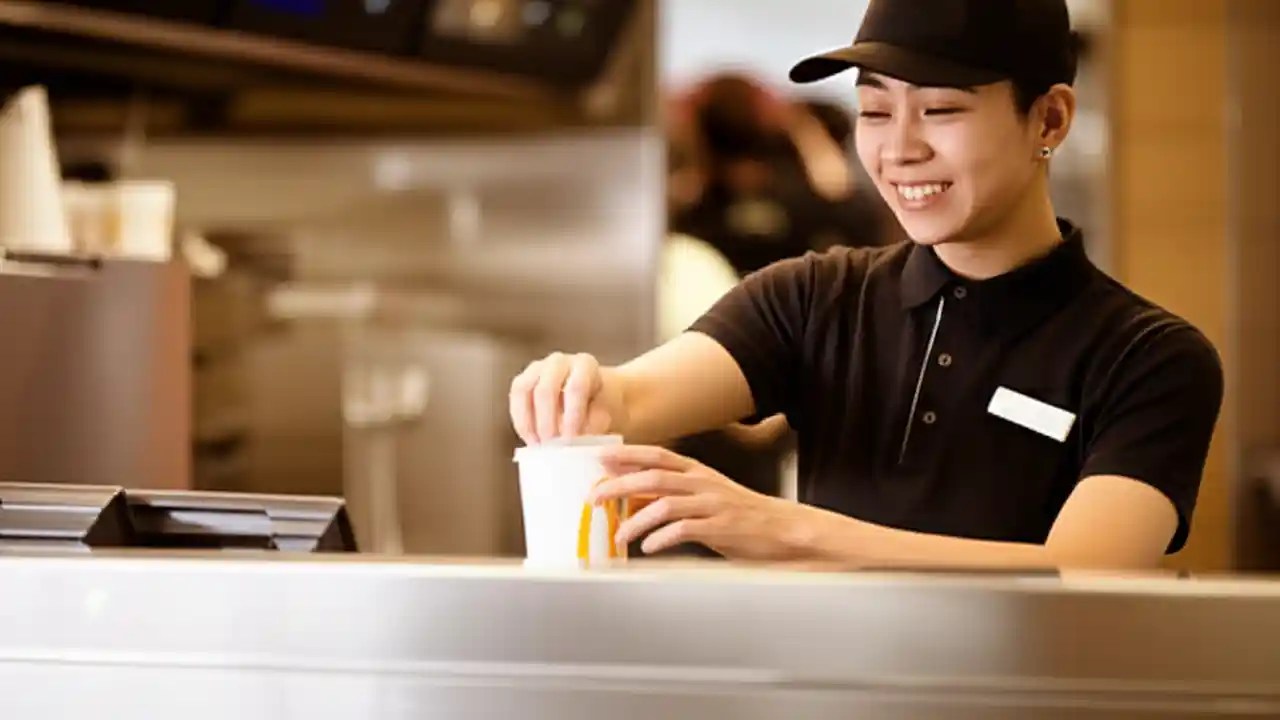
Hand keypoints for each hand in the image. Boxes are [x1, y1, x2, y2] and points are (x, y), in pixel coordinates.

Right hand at [508, 352, 627, 444]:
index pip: (576, 387)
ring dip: (529, 423)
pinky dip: (521, 422)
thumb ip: (594, 423)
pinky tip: (531, 441)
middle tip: (552, 446)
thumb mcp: (604, 412)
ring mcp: (537, 368)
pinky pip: (515, 399)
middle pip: (545, 389)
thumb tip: (579, 438)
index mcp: (584, 364)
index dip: (572, 415)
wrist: (588, 396)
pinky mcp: (522, 380)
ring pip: (524, 390)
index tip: (571, 440)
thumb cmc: (598, 405)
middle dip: (547, 422)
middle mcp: (559, 361)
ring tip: (539, 446)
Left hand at [589, 445, 820, 560]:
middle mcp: (703, 482)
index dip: (627, 455)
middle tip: (595, 498)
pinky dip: (662, 538)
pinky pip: (684, 529)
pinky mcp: (721, 527)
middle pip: (653, 477)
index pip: (657, 455)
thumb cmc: (740, 516)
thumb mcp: (704, 497)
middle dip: (619, 485)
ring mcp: (712, 504)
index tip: (600, 458)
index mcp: (698, 472)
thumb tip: (634, 496)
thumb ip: (673, 494)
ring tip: (618, 535)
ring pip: (664, 503)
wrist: (782, 529)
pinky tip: (649, 548)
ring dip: (636, 519)